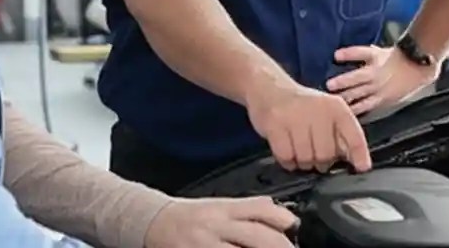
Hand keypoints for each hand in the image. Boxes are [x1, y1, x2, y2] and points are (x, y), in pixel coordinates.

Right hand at [144, 196, 296, 247]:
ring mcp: (206, 245)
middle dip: (280, 246)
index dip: (281, 218)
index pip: (259, 209)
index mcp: (224, 209)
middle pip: (257, 236)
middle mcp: (216, 225)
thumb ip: (248, 209)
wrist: (154, 223)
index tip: (295, 227)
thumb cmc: (190, 216)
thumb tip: (281, 214)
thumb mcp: (219, 205)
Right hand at [246, 80, 372, 173]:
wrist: (268, 87)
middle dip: (321, 162)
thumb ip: (341, 135)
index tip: (362, 168)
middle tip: (314, 154)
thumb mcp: (326, 113)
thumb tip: (358, 163)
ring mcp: (295, 116)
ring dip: (302, 163)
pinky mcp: (274, 124)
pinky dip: (287, 161)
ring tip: (299, 151)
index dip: (360, 155)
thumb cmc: (301, 107)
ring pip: (305, 159)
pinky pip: (286, 157)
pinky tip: (287, 152)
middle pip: (326, 155)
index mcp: (336, 107)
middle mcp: (318, 110)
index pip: (353, 135)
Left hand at [325, 45, 439, 115]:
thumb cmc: (395, 58)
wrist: (417, 68)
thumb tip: (338, 55)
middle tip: (328, 86)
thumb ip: (359, 54)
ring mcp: (379, 88)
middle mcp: (376, 73)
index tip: (335, 56)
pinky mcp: (383, 100)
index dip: (347, 54)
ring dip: (346, 98)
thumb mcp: (376, 52)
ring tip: (334, 102)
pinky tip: (347, 114)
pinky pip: (367, 106)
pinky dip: (357, 110)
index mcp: (375, 58)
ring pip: (360, 94)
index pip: (359, 53)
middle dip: (342, 82)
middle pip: (357, 78)